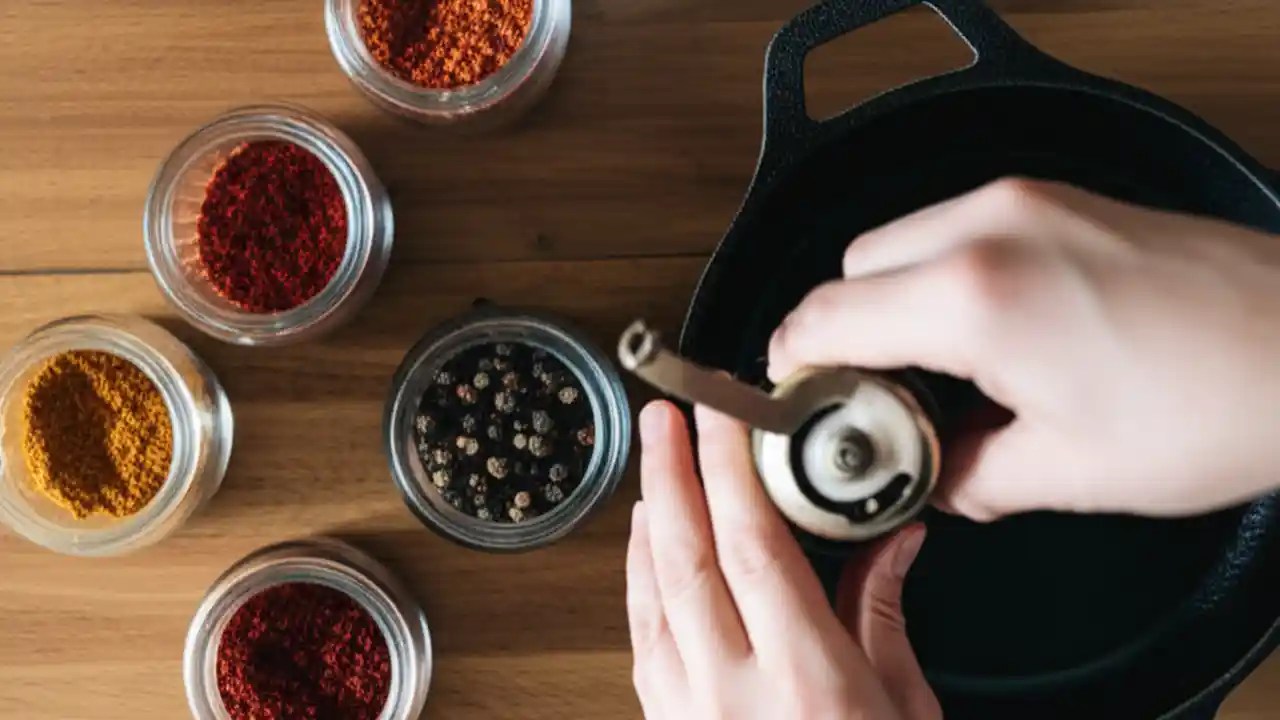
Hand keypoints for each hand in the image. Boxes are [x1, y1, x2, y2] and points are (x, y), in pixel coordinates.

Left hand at [627, 400, 940, 719]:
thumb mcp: (905, 705)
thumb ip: (883, 615)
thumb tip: (894, 537)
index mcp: (805, 678)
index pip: (754, 545)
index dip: (729, 467)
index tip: (720, 412)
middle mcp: (734, 694)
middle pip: (689, 558)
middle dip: (671, 473)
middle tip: (666, 417)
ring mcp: (689, 713)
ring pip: (654, 594)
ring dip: (653, 519)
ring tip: (658, 463)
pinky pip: (644, 640)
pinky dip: (641, 580)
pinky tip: (648, 547)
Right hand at [768, 178, 1279, 519]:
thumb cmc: (1219, 404)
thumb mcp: (1068, 473)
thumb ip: (963, 475)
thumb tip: (930, 473)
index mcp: (974, 297)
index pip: (826, 316)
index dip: (792, 365)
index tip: (794, 400)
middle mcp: (989, 227)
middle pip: (851, 269)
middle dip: (843, 335)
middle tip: (872, 401)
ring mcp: (1027, 201)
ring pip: (900, 242)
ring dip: (892, 303)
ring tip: (937, 375)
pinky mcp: (1060, 199)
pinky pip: (957, 229)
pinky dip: (943, 279)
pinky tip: (987, 340)